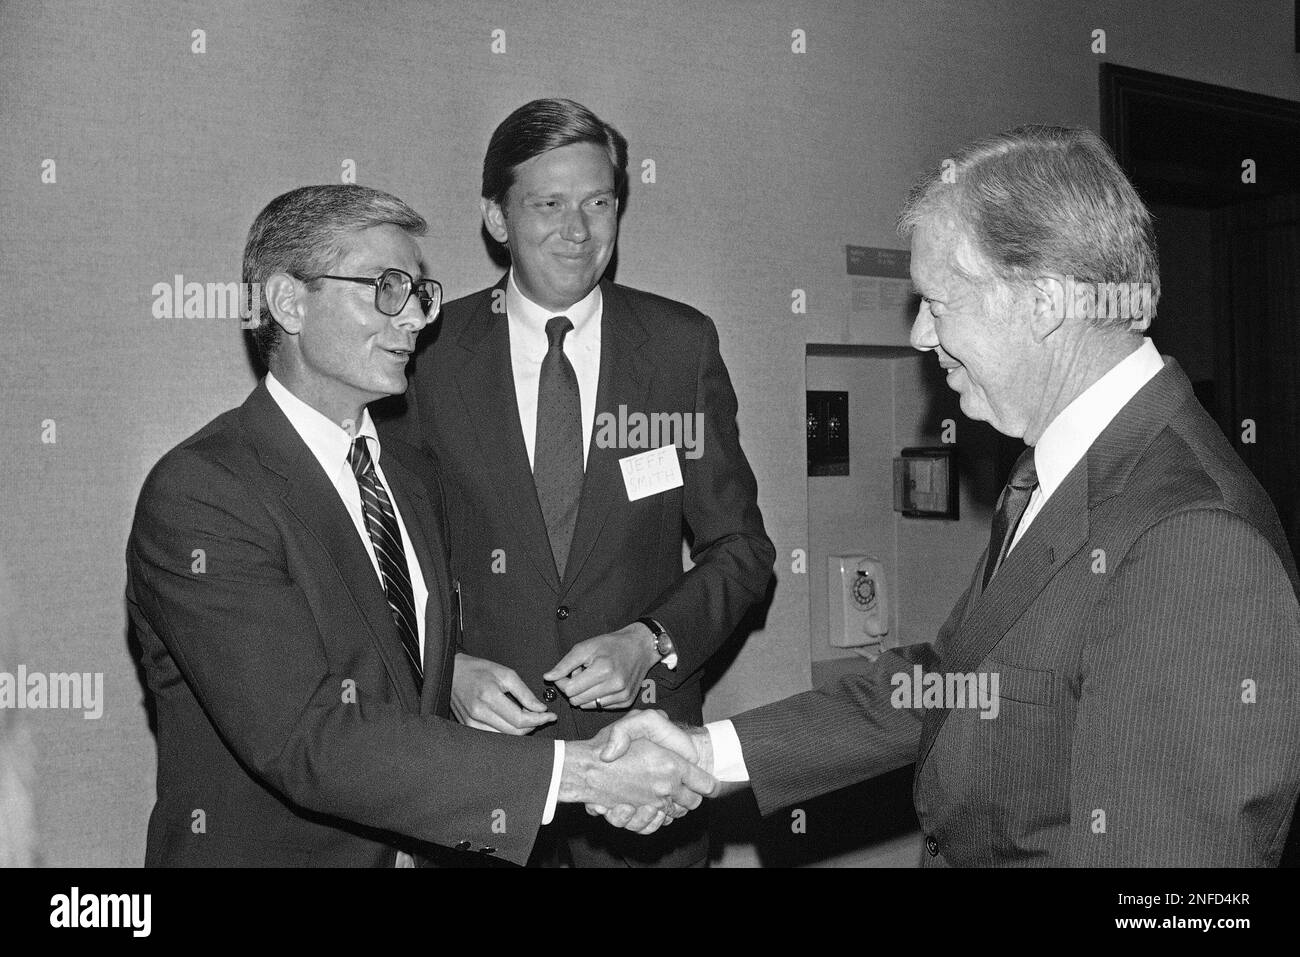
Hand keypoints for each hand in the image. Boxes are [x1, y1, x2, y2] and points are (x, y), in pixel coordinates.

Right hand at [450, 653, 556, 734]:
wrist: (452, 672)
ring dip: (520, 730)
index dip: (539, 720)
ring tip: (526, 716)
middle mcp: (479, 712)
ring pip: (505, 738)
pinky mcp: (468, 727)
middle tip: (541, 716)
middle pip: (514, 732)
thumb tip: (540, 709)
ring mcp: (471, 722)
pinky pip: (493, 737)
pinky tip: (511, 721)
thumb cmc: (479, 669)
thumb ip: (524, 693)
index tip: (551, 716)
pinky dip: (507, 732)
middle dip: (532, 725)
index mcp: (489, 696)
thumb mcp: (505, 673)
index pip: (520, 719)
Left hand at [543, 623, 658, 709]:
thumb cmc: (611, 645)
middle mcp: (615, 686)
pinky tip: (604, 684)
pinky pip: (600, 707)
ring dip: (585, 694)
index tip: (568, 673)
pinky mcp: (626, 702)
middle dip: (574, 688)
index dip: (564, 682)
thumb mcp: (585, 647)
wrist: (640, 647)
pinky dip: (597, 697)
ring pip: (587, 706)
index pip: (570, 690)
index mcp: (603, 670)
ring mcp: (622, 696)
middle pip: (577, 700)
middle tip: (582, 673)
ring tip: (594, 678)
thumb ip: (564, 664)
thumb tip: (547, 678)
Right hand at [559, 733, 716, 835]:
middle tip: (679, 785)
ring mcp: (651, 805)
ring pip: (674, 815)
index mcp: (672, 765)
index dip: (706, 783)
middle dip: (689, 796)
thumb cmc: (607, 745)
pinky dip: (654, 819)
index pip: (705, 784)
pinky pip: (656, 825)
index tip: (703, 782)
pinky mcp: (637, 817)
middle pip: (693, 802)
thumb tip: (679, 742)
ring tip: (660, 794)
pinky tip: (647, 806)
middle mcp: (665, 789)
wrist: (583, 769)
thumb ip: (661, 724)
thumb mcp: (637, 720)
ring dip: (671, 807)